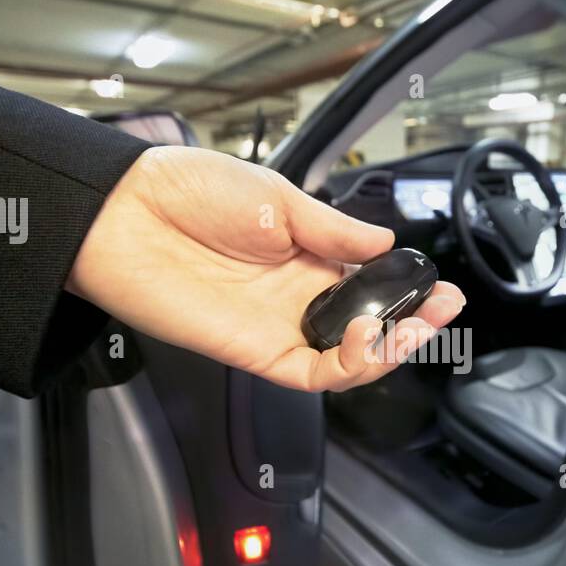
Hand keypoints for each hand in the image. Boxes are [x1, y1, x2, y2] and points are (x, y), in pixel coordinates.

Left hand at [67, 146, 464, 391]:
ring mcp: (275, 326)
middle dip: (412, 324)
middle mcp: (294, 296)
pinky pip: (310, 374)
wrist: (123, 211)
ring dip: (388, 350)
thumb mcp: (276, 196)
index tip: (441, 286)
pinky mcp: (252, 351)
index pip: (370, 284)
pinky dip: (346, 364)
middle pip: (367, 327)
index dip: (407, 290)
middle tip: (443, 311)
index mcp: (306, 254)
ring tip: (415, 329)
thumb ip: (333, 229)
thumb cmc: (185, 191)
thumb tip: (384, 243)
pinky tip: (364, 335)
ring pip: (346, 360)